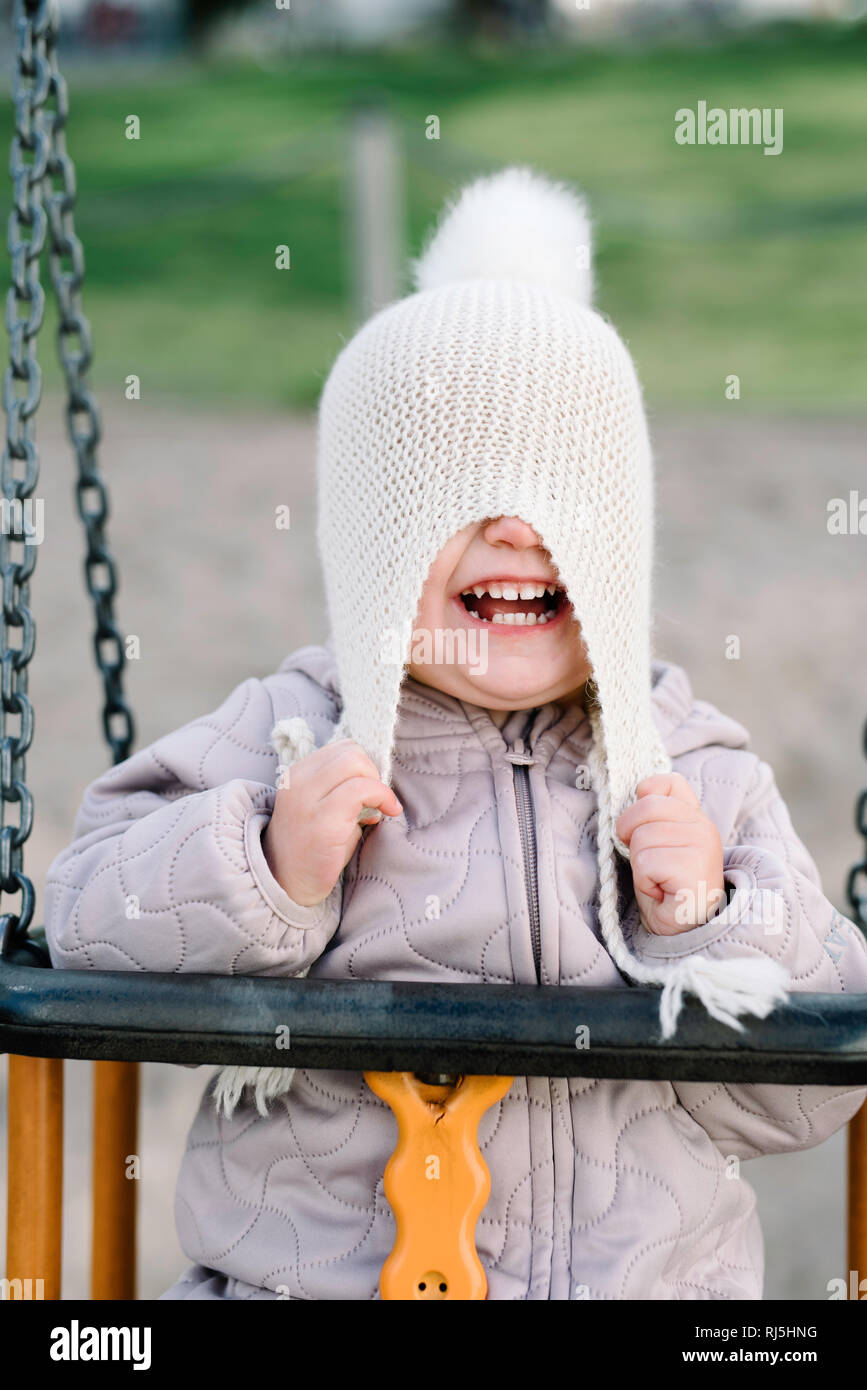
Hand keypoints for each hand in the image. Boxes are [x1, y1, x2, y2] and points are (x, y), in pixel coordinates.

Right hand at [262, 738, 401, 906]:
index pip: (342, 747)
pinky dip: (382, 796)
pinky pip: (361, 789)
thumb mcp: (322, 810)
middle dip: (373, 772)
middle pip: (351, 751)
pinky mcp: (324, 821)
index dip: (364, 765)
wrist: (285, 885)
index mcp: (297, 775)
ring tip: (381, 807)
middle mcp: (299, 782)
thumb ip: (344, 790)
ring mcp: (308, 800)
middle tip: (377, 798)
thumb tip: (378, 783)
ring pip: (356, 762)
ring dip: (377, 783)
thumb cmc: (310, 850)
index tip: (370, 789)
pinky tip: (387, 814)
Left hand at [614, 772, 724, 936]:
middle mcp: (704, 826)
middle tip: (647, 862)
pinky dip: (644, 881)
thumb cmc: (664, 884)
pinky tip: (661, 890)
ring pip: (642, 837)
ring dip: (640, 864)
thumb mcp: (655, 841)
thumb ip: (651, 816)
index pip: (667, 783)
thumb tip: (631, 796)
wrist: (679, 927)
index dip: (642, 799)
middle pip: (646, 807)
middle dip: (632, 836)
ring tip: (657, 878)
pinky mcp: (694, 869)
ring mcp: (703, 847)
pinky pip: (646, 862)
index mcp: (695, 815)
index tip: (640, 827)